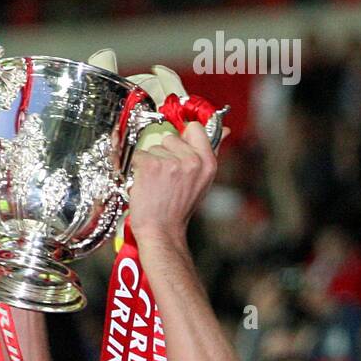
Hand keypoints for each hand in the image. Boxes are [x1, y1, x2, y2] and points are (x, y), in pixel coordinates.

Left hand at [128, 122, 217, 246]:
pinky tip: (145, 184)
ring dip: (150, 163)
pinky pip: (138, 155)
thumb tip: (224, 129)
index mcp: (207, 163)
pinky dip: (137, 169)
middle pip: (170, 138)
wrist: (161, 232)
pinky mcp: (151, 166)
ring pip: (153, 147)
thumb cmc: (177, 211)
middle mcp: (192, 161)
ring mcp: (171, 163)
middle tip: (165, 178)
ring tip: (156, 184)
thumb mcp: (202, 181)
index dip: (183, 138)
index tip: (177, 149)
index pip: (195, 129)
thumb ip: (209, 153)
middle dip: (164, 154)